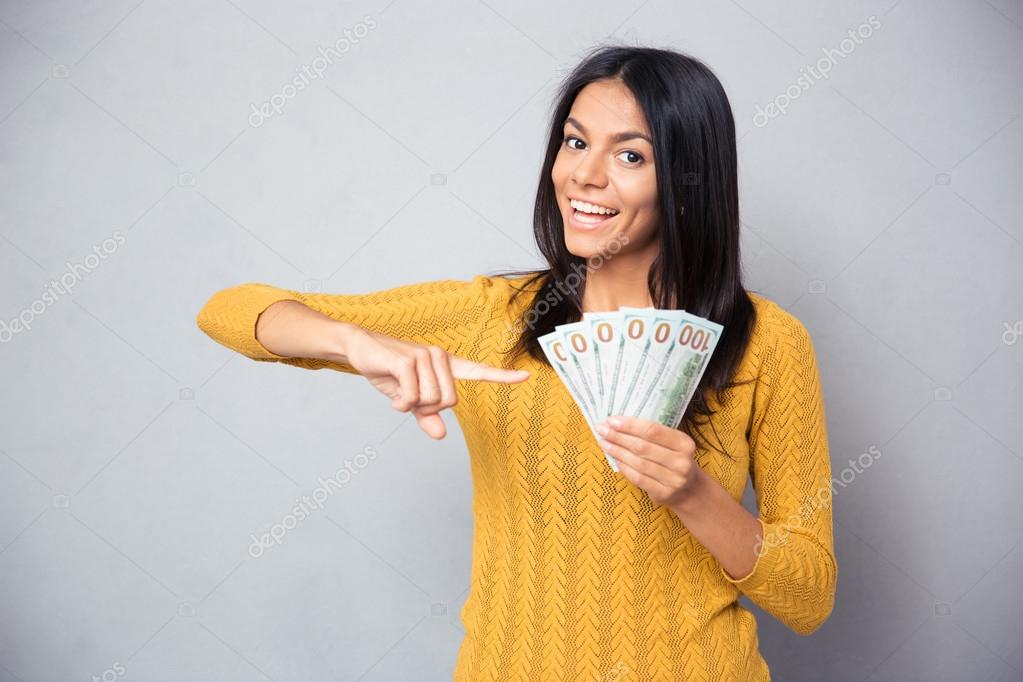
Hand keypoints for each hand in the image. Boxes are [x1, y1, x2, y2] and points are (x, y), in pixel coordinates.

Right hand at [341, 325, 529, 439]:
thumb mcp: (408, 399)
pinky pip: (413, 397)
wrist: (361, 350)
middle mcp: (440, 357)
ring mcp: (425, 357)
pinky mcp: (408, 361)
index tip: (526, 376)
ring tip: (399, 391)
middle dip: (427, 408)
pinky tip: (394, 397)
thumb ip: (426, 416)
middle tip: (409, 398)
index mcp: (446, 365)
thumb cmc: (389, 373)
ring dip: (411, 405)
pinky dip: (402, 405)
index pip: (478, 371)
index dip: (502, 376)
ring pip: (432, 401)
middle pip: (449, 402)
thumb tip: (441, 435)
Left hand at [595, 415, 702, 507]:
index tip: (612, 420)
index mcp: (684, 443)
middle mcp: (682, 461)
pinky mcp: (665, 493)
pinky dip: (625, 468)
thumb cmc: (674, 460)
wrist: (689, 490)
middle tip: (602, 430)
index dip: (630, 425)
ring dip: (618, 452)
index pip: (653, 430)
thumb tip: (617, 423)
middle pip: (643, 446)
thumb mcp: (672, 444)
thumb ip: (652, 435)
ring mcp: (674, 479)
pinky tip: (615, 459)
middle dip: (619, 437)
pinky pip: (639, 478)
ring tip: (605, 443)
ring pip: (639, 463)